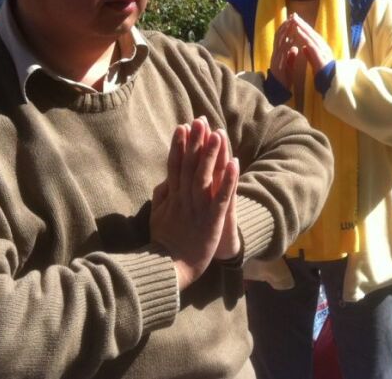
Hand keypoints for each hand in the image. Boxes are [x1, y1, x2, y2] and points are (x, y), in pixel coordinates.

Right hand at [149, 118, 238, 289]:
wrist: (170, 270)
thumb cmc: (164, 244)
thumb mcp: (157, 217)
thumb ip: (162, 197)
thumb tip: (164, 180)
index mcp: (172, 198)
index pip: (174, 166)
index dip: (178, 145)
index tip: (182, 127)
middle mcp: (184, 199)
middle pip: (190, 165)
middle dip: (196, 142)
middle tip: (200, 120)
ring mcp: (198, 209)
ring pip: (205, 176)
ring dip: (212, 154)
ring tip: (217, 134)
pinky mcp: (212, 220)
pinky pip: (222, 197)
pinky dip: (229, 179)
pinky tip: (235, 163)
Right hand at [270, 20, 300, 88]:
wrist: (278, 90)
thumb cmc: (284, 77)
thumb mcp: (288, 64)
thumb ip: (290, 56)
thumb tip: (295, 47)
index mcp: (279, 52)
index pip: (281, 37)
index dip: (286, 27)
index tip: (292, 19)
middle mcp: (276, 53)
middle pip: (279, 36)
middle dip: (285, 26)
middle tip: (291, 17)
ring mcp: (275, 58)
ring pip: (279, 42)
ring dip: (284, 33)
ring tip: (290, 24)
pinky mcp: (277, 65)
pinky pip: (281, 54)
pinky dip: (285, 46)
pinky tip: (290, 40)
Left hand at [289, 14, 333, 73]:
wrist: (331, 82)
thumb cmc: (323, 73)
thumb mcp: (314, 61)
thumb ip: (309, 54)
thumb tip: (303, 47)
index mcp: (321, 47)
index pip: (311, 35)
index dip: (303, 27)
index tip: (295, 21)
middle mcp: (322, 45)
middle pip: (311, 32)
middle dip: (302, 23)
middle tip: (293, 14)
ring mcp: (322, 49)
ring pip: (310, 35)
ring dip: (302, 26)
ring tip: (294, 19)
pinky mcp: (320, 54)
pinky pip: (310, 42)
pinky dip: (303, 36)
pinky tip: (297, 30)